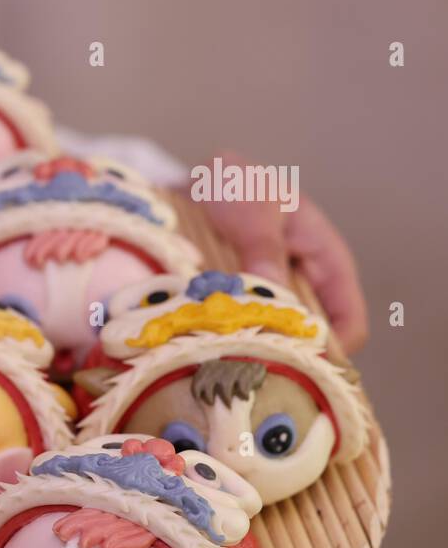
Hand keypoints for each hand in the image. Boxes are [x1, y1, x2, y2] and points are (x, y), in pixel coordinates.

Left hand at [193, 154, 368, 352]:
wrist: (197, 180)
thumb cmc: (238, 185)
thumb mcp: (254, 207)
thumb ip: (263, 246)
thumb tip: (274, 291)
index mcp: (327, 262)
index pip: (349, 323)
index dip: (328, 351)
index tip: (290, 364)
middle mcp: (305, 287)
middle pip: (309, 342)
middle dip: (284, 357)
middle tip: (246, 367)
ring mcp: (273, 298)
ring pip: (274, 341)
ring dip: (251, 348)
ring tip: (221, 355)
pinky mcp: (241, 304)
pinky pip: (243, 333)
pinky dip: (227, 338)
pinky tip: (203, 341)